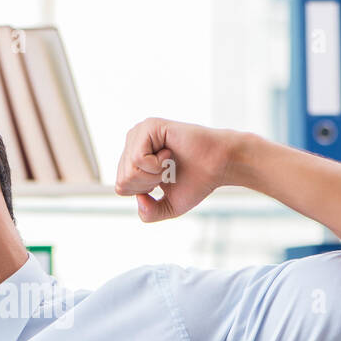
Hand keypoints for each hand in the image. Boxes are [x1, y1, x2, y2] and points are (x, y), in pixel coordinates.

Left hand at [114, 118, 243, 221]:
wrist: (219, 166)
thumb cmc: (197, 182)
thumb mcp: (168, 207)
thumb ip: (148, 214)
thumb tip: (139, 199)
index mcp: (133, 159)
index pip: (121, 187)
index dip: (145, 191)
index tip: (164, 179)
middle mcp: (133, 143)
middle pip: (122, 181)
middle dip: (148, 184)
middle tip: (168, 171)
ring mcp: (140, 133)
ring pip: (128, 171)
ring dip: (154, 175)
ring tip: (169, 162)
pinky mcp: (149, 126)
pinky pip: (137, 159)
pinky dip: (156, 165)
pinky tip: (169, 154)